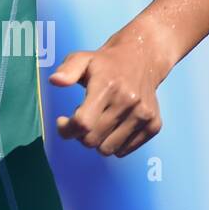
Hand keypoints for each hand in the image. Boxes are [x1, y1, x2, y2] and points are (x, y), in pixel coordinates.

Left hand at [49, 43, 163, 157]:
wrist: (142, 58)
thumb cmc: (105, 62)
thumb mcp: (81, 59)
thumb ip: (67, 70)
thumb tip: (55, 81)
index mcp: (107, 85)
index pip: (83, 122)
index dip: (66, 129)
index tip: (62, 121)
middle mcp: (128, 101)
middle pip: (92, 140)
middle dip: (80, 134)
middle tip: (81, 119)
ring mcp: (143, 115)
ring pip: (108, 149)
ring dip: (97, 140)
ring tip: (98, 120)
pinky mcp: (154, 125)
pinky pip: (124, 151)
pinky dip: (113, 143)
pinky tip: (112, 125)